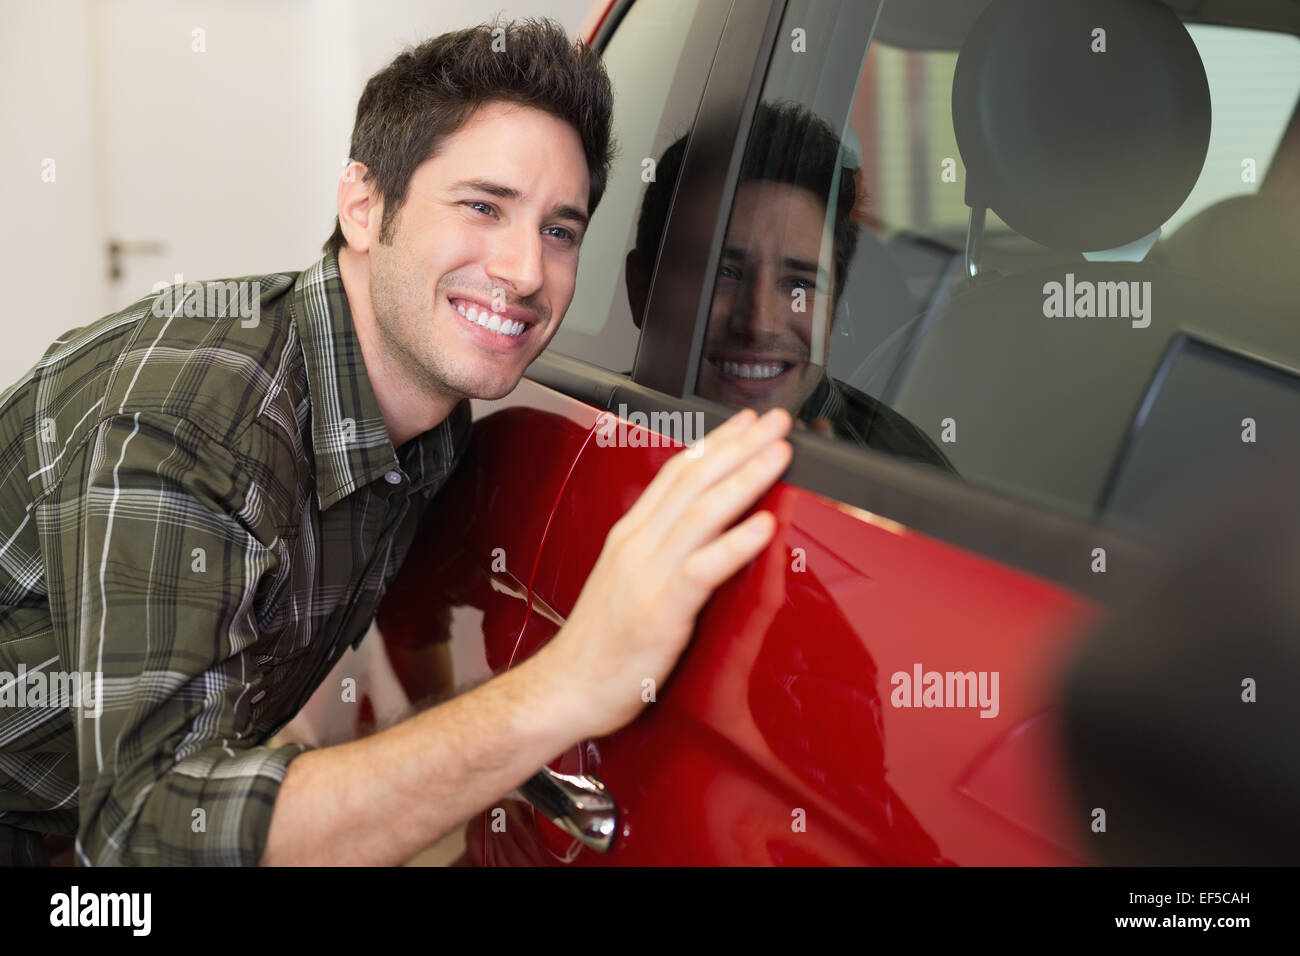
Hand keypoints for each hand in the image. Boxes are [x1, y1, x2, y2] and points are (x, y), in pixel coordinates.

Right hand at [540, 407, 792, 739]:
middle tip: (776, 422)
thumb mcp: (626, 580)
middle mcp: (637, 546)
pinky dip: (735, 543)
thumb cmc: (600, 643)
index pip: (676, 474)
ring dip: (745, 479)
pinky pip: (703, 569)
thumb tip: (703, 526)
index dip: (715, 443)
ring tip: (779, 456)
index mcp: (630, 536)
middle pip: (693, 481)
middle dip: (738, 446)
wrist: (567, 689)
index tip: (746, 422)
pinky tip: (764, 524)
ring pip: (701, 514)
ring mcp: (647, 576)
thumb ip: (661, 549)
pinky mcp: (660, 611)